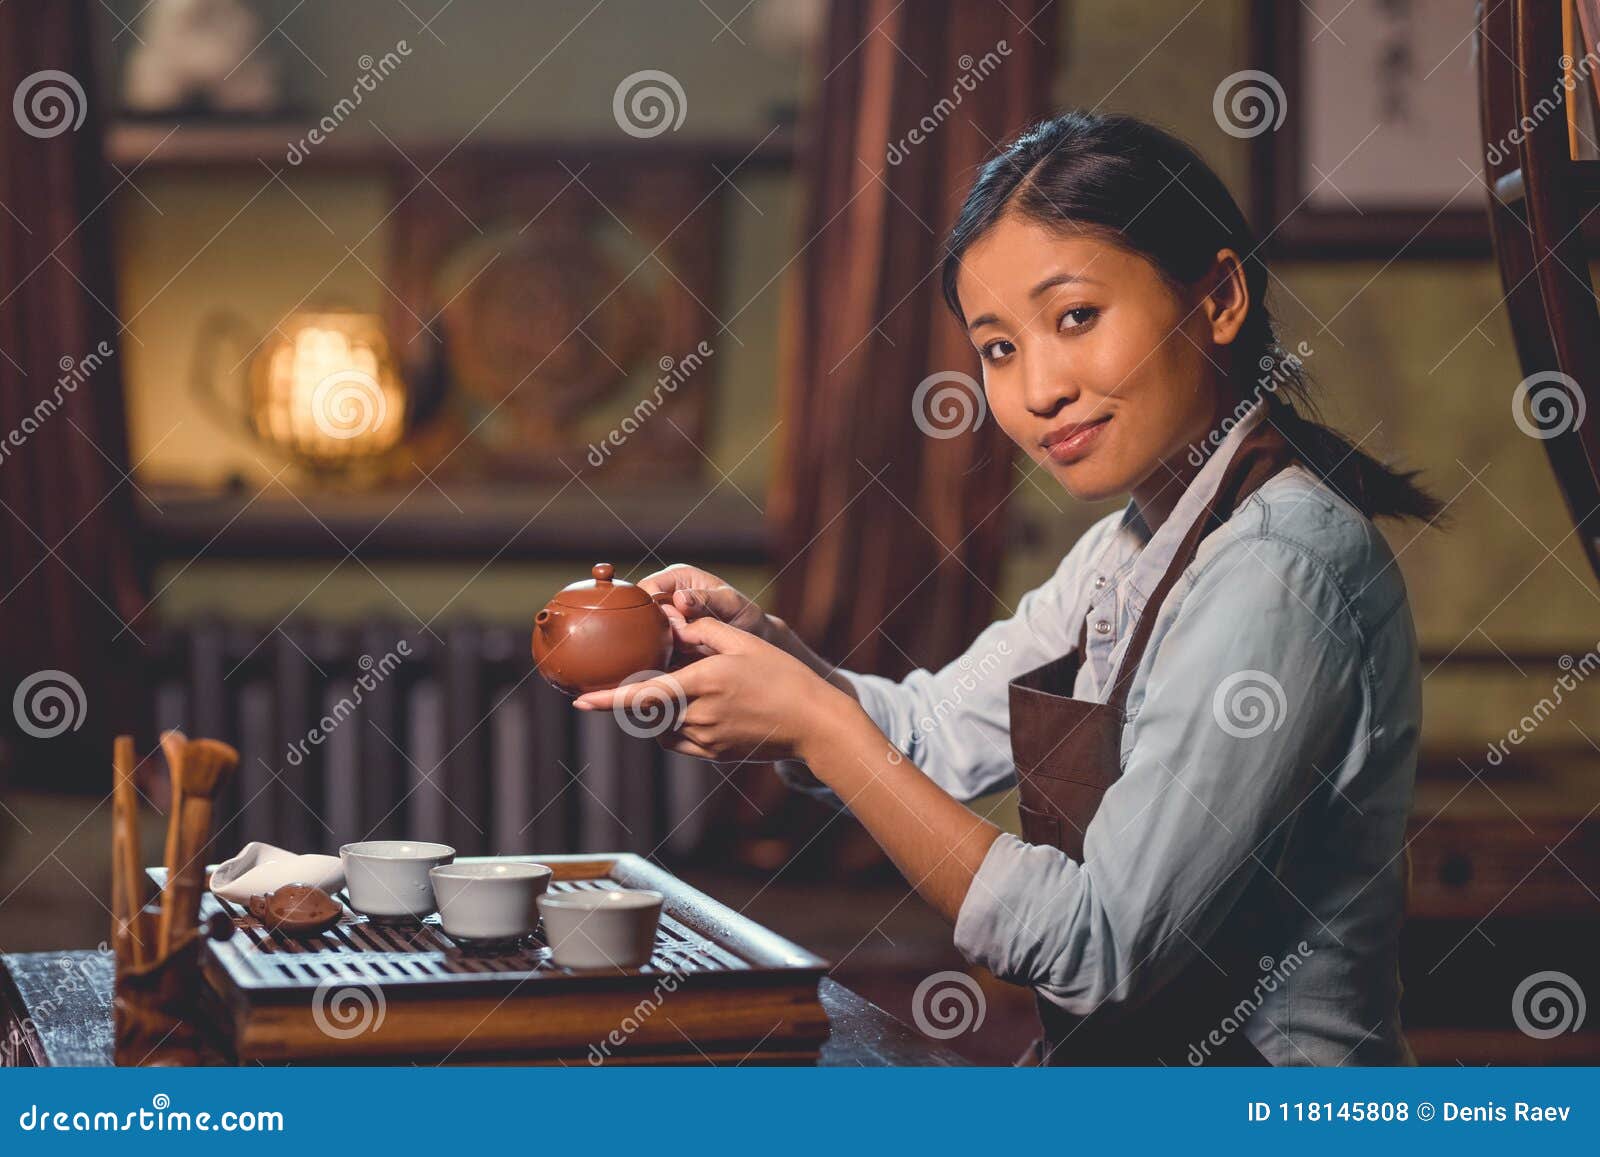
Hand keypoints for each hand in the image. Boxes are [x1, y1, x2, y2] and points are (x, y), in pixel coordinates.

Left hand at [572, 617, 851, 763]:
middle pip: (648, 711)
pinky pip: (679, 741)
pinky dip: (674, 726)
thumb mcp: (746, 643)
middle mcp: (700, 715)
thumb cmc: (783, 677)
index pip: (643, 695)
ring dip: (656, 712)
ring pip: (661, 728)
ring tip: (677, 691)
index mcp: (703, 683)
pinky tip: (691, 710)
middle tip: (632, 682)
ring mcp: (706, 739)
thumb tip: (675, 624)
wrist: (814, 723)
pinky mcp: (714, 754)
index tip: (579, 701)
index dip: (606, 700)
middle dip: (635, 698)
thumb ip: (705, 630)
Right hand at [636, 564, 768, 652]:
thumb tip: (679, 599)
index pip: (648, 587)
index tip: (673, 625)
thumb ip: (706, 600)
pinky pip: (652, 650)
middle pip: (640, 612)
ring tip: (681, 654)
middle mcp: (667, 596)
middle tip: (679, 643)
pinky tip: (674, 665)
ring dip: (656, 646)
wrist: (756, 640)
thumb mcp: (730, 604)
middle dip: (653, 629)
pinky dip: (659, 658)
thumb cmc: (746, 615)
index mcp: (678, 577)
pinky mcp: (667, 641)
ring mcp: (665, 620)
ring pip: (643, 634)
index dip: (652, 606)